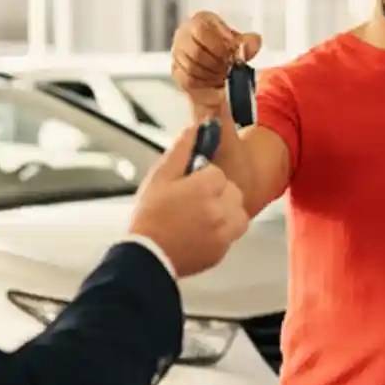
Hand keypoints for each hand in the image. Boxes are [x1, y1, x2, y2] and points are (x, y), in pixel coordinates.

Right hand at [129, 124, 248, 278]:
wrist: (147, 256)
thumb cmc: (150, 216)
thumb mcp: (161, 176)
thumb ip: (182, 149)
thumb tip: (196, 127)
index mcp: (204, 188)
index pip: (217, 173)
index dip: (201, 178)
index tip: (187, 187)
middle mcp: (219, 210)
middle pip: (232, 191)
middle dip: (217, 194)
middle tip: (193, 202)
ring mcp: (223, 232)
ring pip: (238, 213)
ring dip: (225, 212)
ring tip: (201, 216)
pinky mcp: (222, 250)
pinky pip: (232, 234)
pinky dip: (221, 232)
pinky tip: (200, 232)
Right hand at [171, 11, 261, 118]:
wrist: (214, 66)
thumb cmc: (224, 50)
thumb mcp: (239, 43)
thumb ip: (247, 42)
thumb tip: (254, 42)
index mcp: (201, 21)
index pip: (200, 29)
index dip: (217, 45)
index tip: (231, 54)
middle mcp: (185, 34)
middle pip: (196, 51)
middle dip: (216, 63)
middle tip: (229, 68)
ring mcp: (178, 53)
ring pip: (192, 67)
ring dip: (211, 74)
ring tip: (224, 75)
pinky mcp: (177, 70)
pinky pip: (188, 79)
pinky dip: (204, 83)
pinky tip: (214, 81)